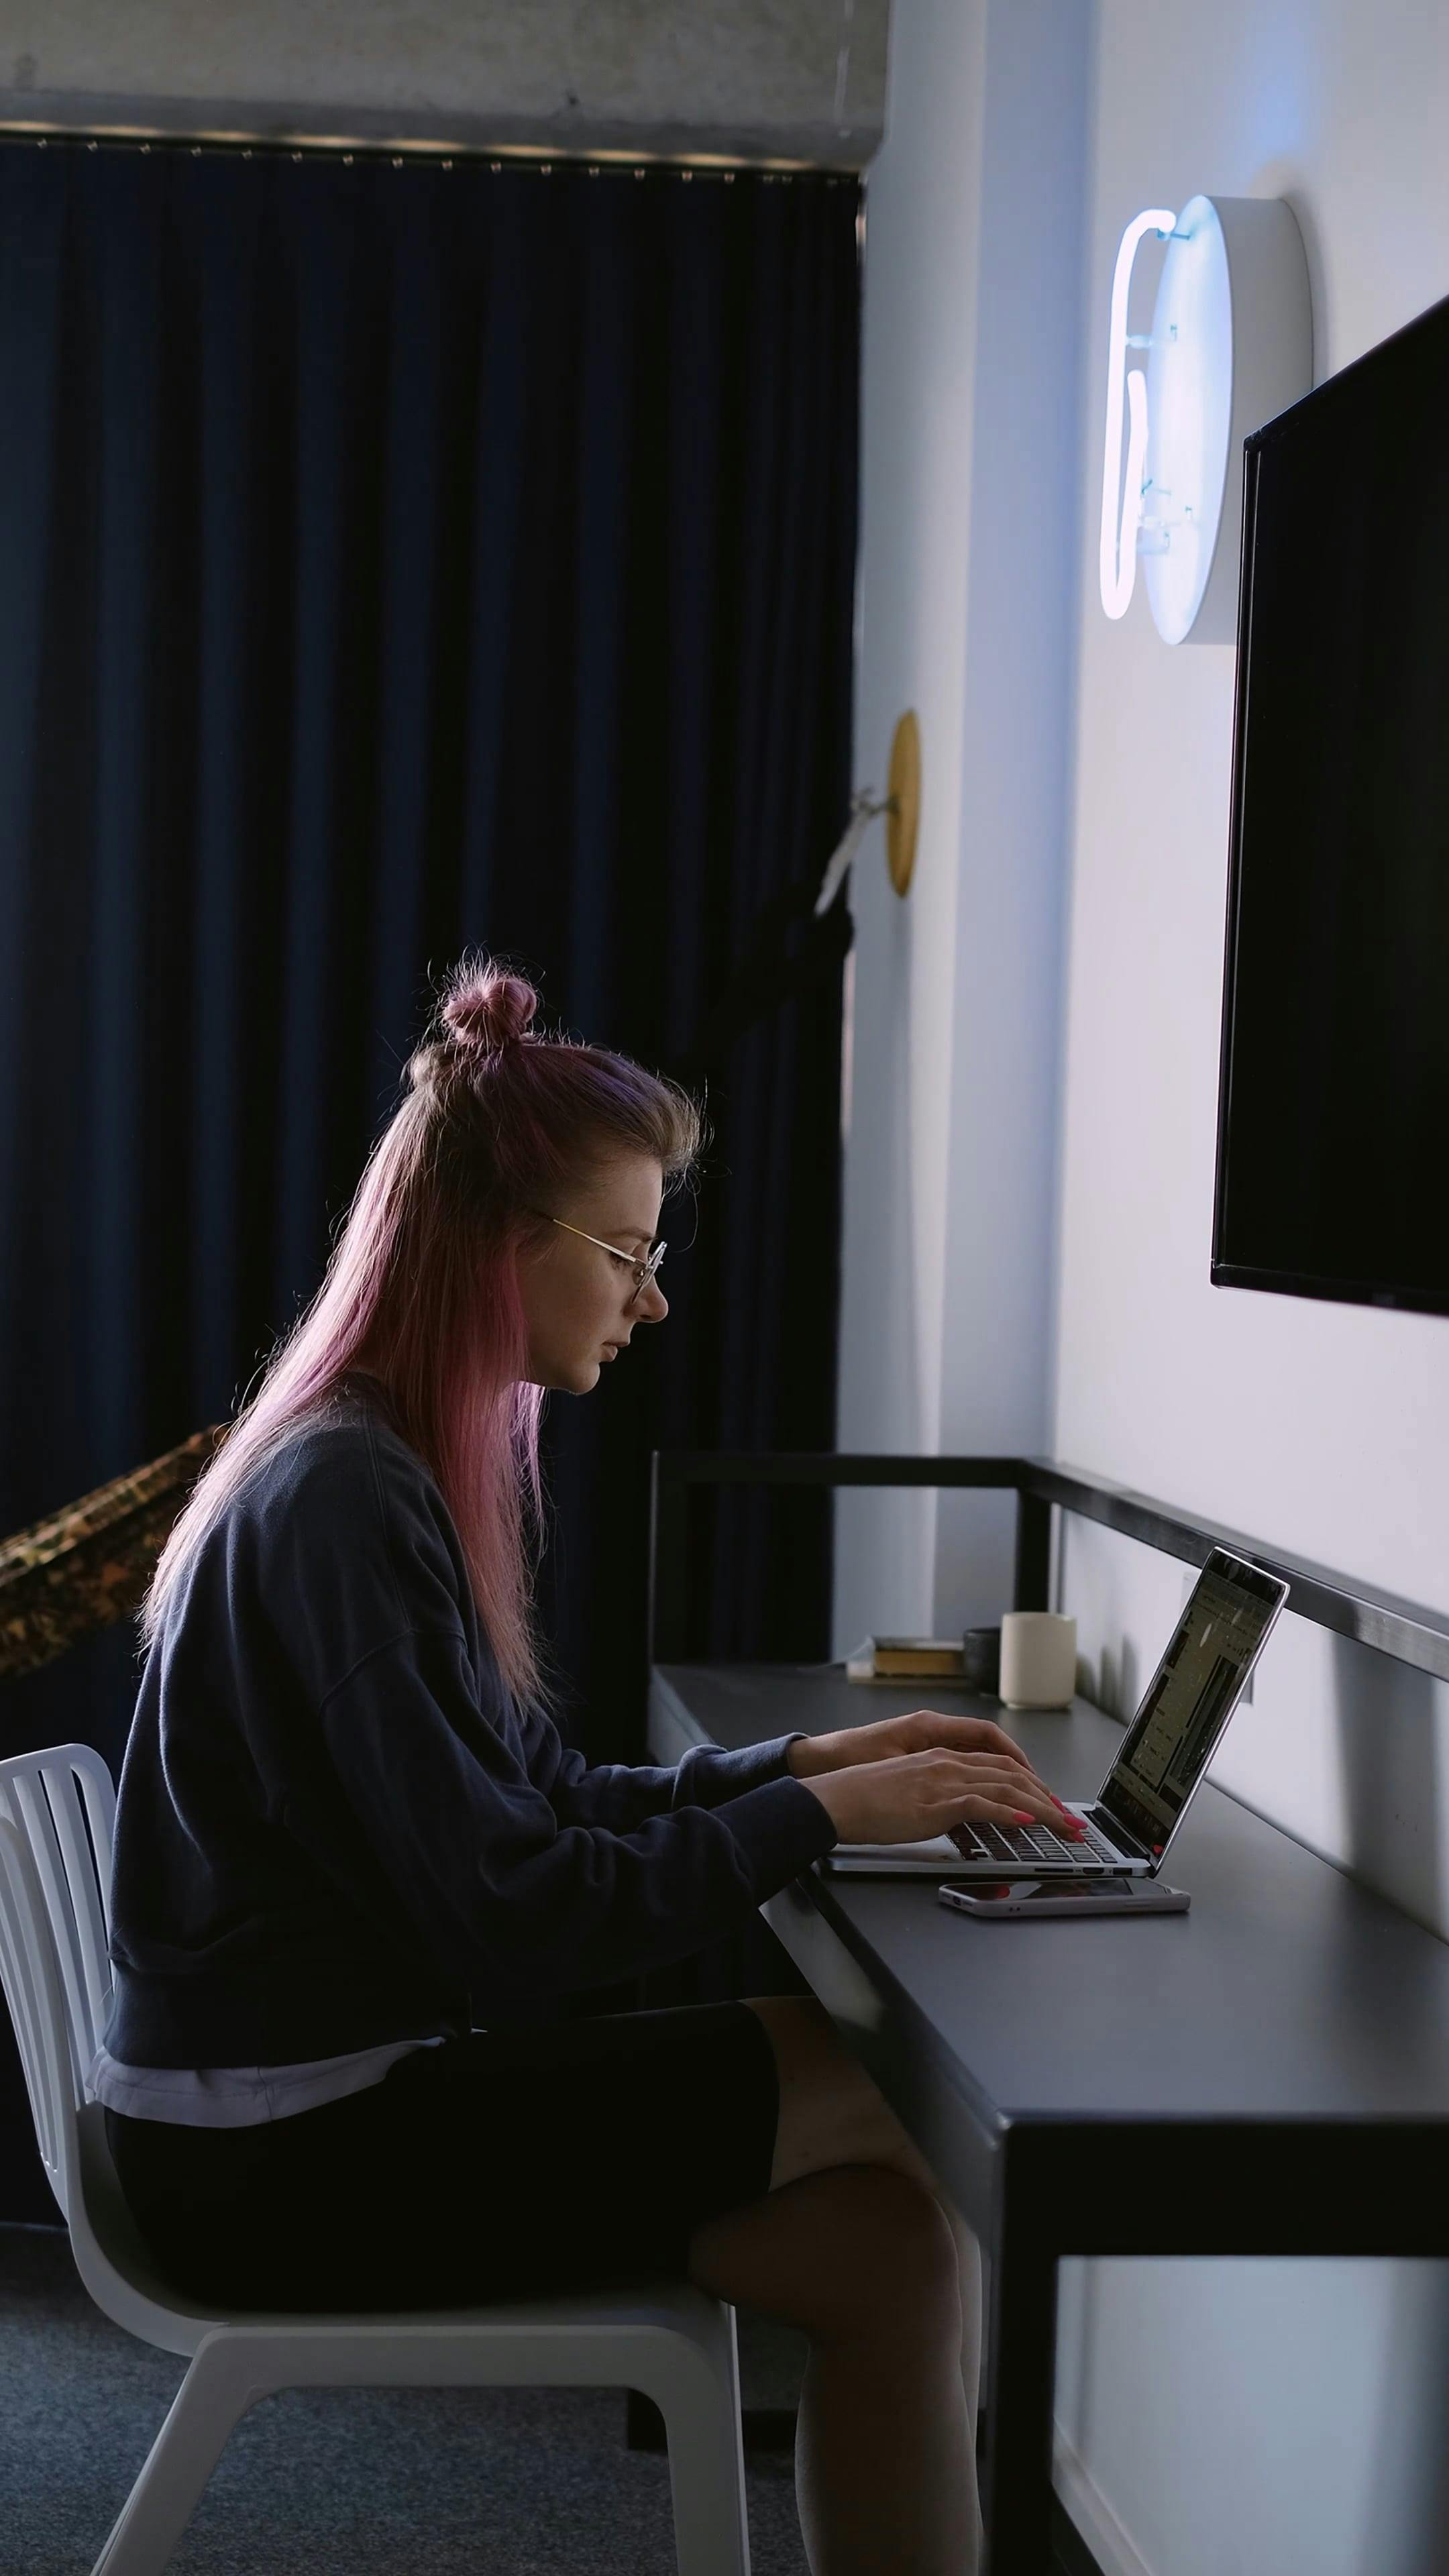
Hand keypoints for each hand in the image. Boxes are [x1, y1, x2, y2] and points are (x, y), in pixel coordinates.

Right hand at [787, 1710, 1082, 1845]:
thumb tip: (967, 1827)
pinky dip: (1009, 1812)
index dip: (1033, 1784)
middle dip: (1048, 1798)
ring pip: (1006, 1787)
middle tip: (1072, 1821)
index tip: (1053, 1805)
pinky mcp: (936, 1800)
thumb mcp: (913, 1797)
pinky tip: (1028, 1822)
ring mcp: (944, 1780)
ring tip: (1064, 1825)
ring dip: (1041, 1808)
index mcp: (944, 1758)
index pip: (1000, 1766)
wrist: (839, 1798)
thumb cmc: (868, 1799)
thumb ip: (943, 1805)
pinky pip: (981, 1803)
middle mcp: (949, 1763)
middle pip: (1012, 1775)